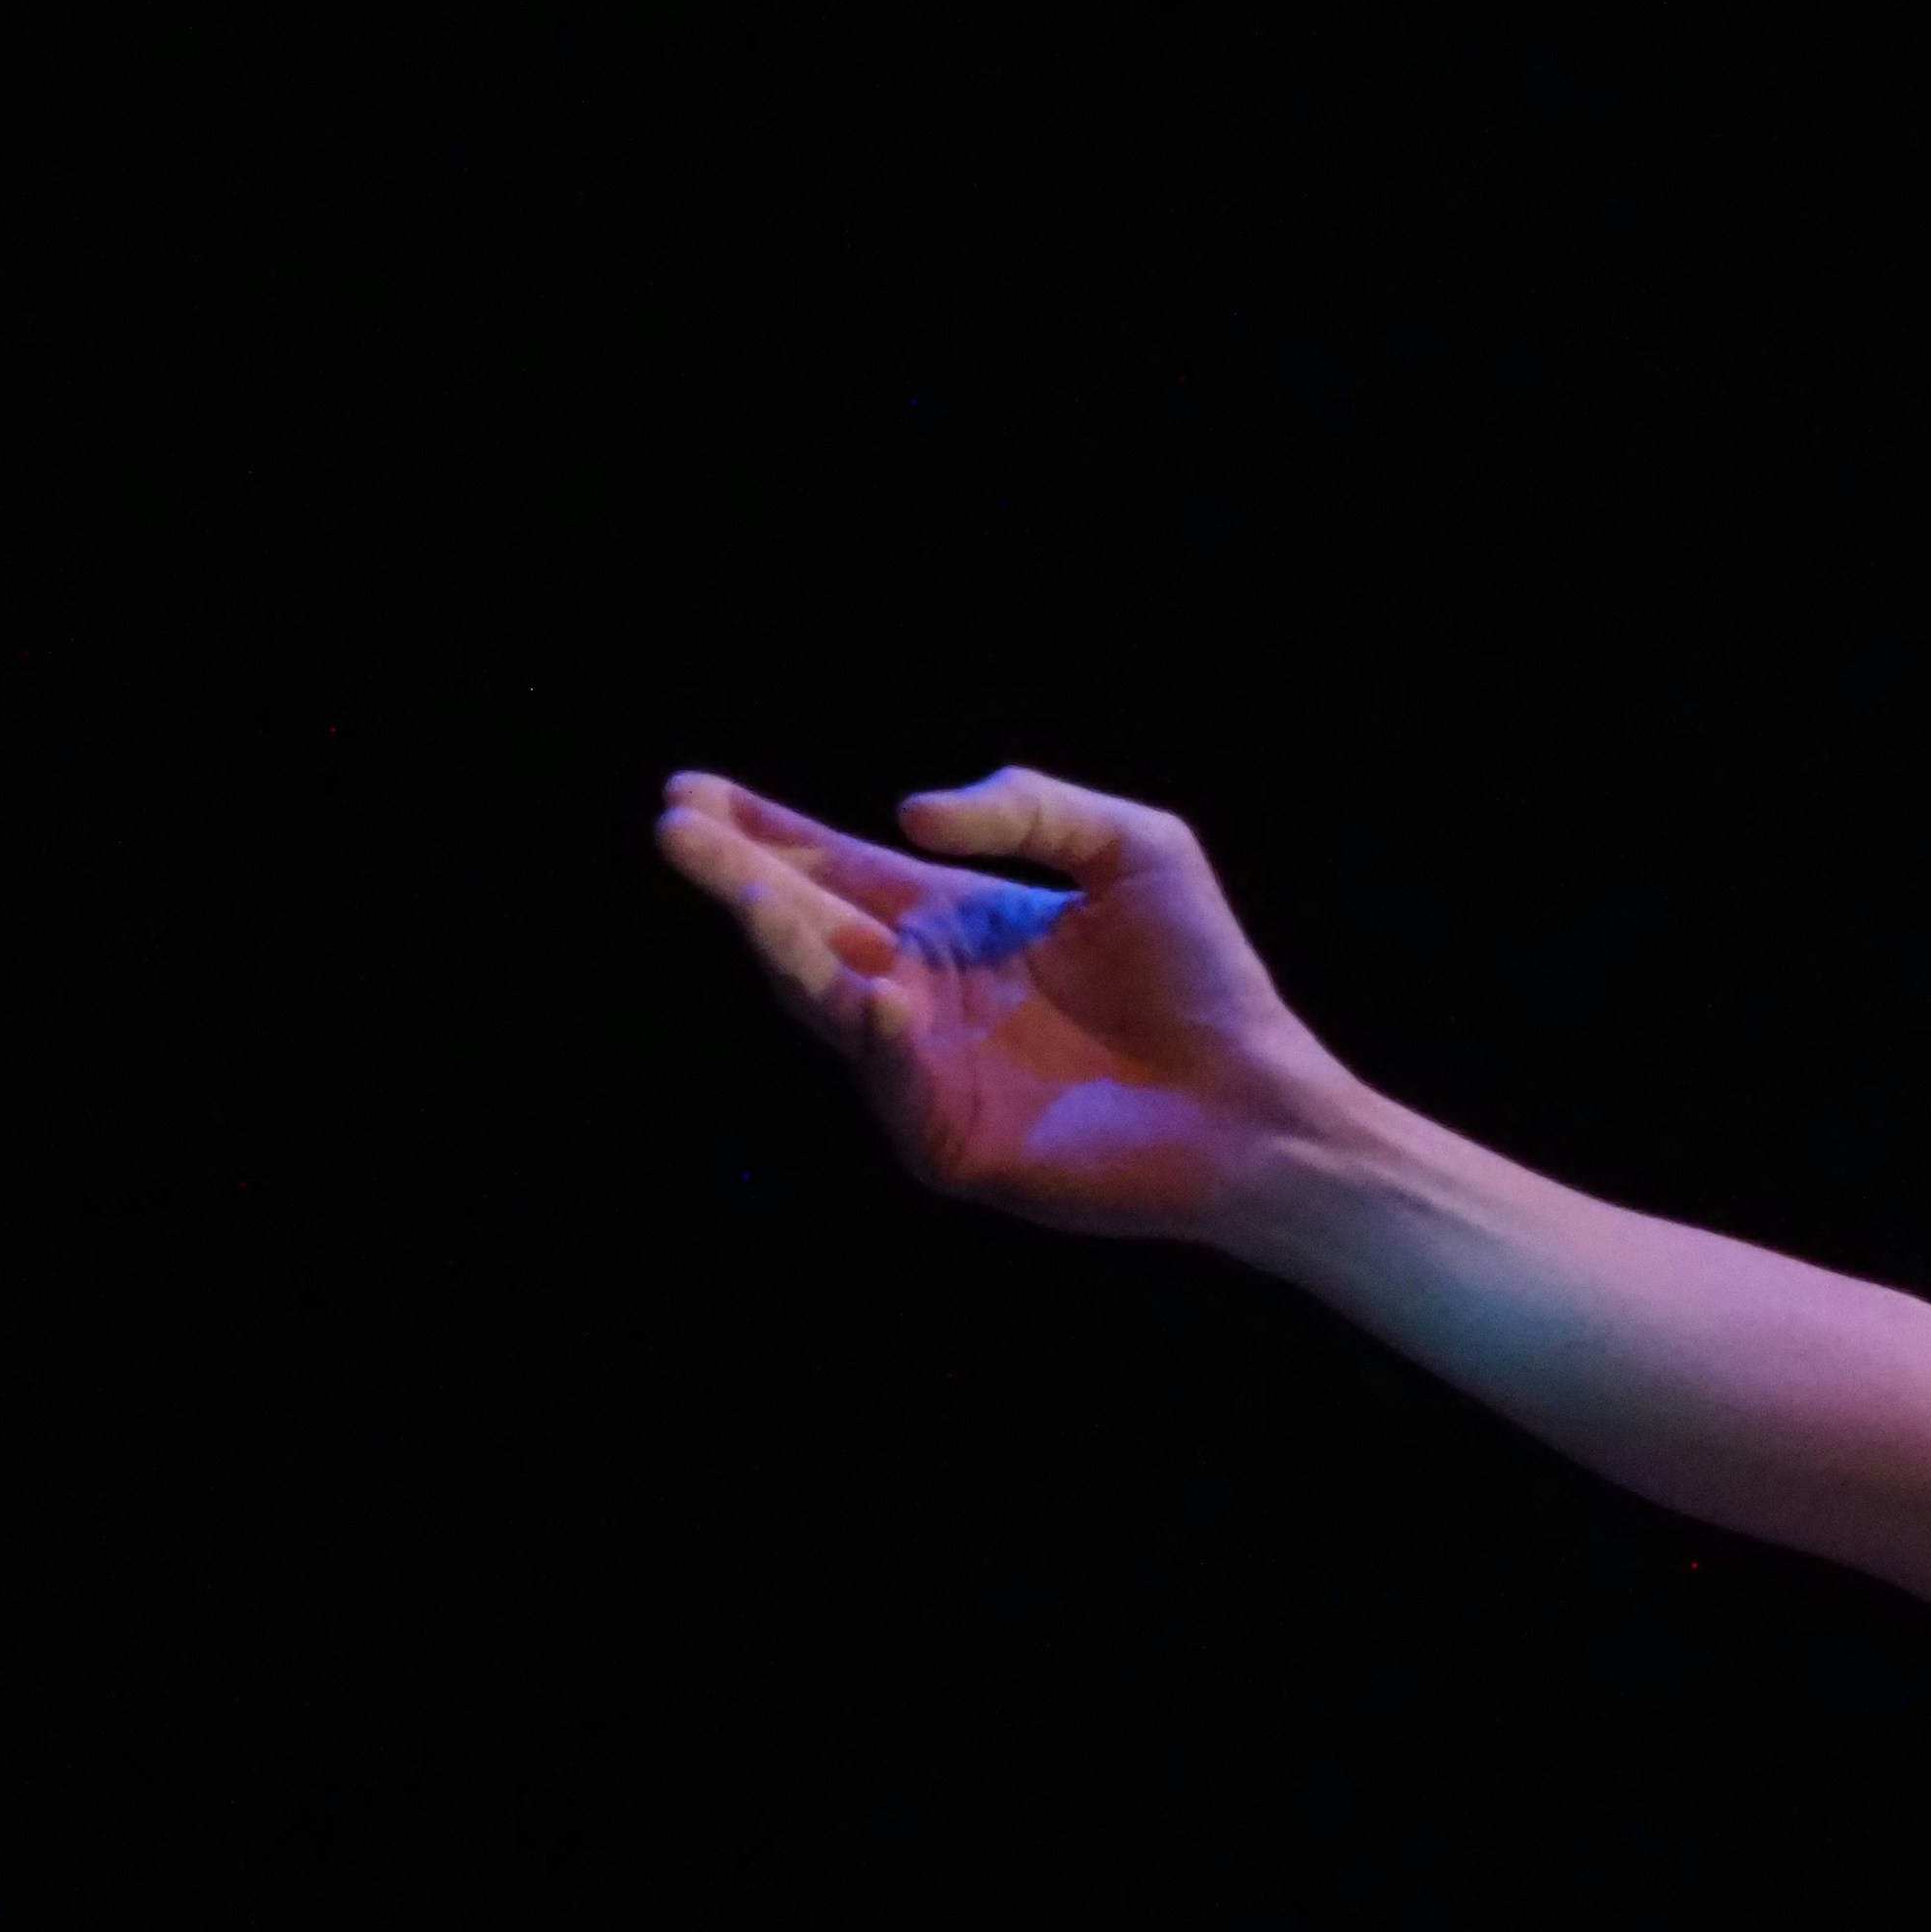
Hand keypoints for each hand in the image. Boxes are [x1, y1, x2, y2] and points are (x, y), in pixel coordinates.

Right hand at [654, 766, 1347, 1235]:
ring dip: (781, 944)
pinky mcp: (949, 1139)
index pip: (835, 869)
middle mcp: (923, 991)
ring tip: (744, 888)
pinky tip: (879, 993)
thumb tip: (910, 814)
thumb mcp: (1134, 847)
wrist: (1256, 1096)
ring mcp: (925, 1069)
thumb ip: (1032, 806)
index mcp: (955, 922)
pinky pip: (896, 1083)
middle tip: (673, 826)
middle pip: (805, 927)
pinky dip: (882, 1039)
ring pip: (828, 1000)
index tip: (693, 792)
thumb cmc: (1204, 975)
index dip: (765, 832)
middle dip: (737, 876)